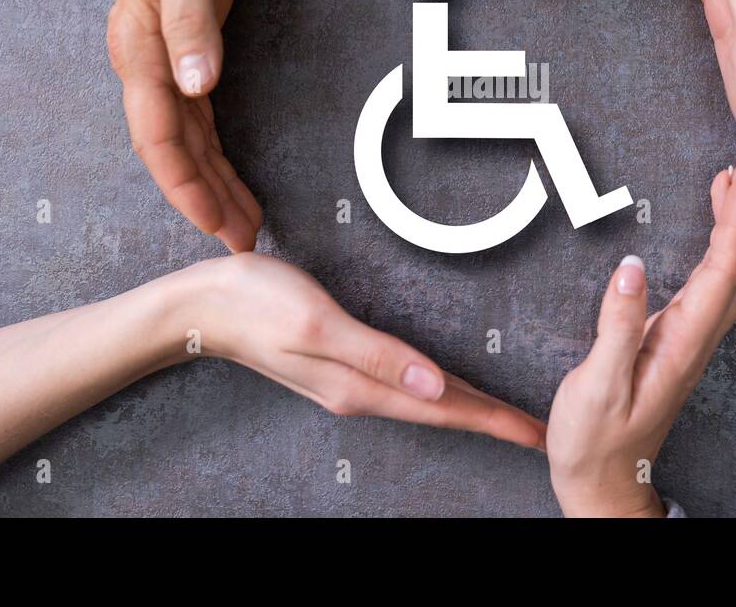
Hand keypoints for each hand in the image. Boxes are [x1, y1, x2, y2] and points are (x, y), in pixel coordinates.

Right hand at [106, 0, 262, 251]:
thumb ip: (190, 25)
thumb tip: (198, 84)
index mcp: (142, 51)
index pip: (160, 136)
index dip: (185, 185)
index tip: (214, 222)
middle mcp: (147, 66)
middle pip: (172, 153)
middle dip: (203, 201)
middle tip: (240, 241)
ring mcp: (162, 66)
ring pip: (185, 144)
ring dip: (210, 187)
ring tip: (241, 227)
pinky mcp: (183, 59)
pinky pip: (195, 124)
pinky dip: (212, 158)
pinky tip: (228, 180)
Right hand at [187, 252, 546, 448]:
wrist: (200, 305)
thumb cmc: (255, 302)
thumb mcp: (319, 324)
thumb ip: (379, 357)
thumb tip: (435, 387)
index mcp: (359, 386)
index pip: (443, 409)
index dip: (492, 420)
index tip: (533, 433)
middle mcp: (358, 393)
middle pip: (440, 411)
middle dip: (490, 421)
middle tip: (535, 431)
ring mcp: (348, 383)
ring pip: (424, 402)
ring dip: (467, 409)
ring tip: (504, 415)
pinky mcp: (339, 366)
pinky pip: (403, 387)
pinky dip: (436, 391)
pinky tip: (445, 388)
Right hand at [547, 157, 735, 516]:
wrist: (603, 484)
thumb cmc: (594, 442)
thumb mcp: (595, 386)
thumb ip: (616, 326)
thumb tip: (630, 265)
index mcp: (681, 343)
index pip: (723, 270)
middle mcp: (696, 339)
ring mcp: (691, 341)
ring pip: (735, 275)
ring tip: (732, 183)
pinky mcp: (678, 342)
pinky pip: (715, 285)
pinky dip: (721, 247)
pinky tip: (710, 233)